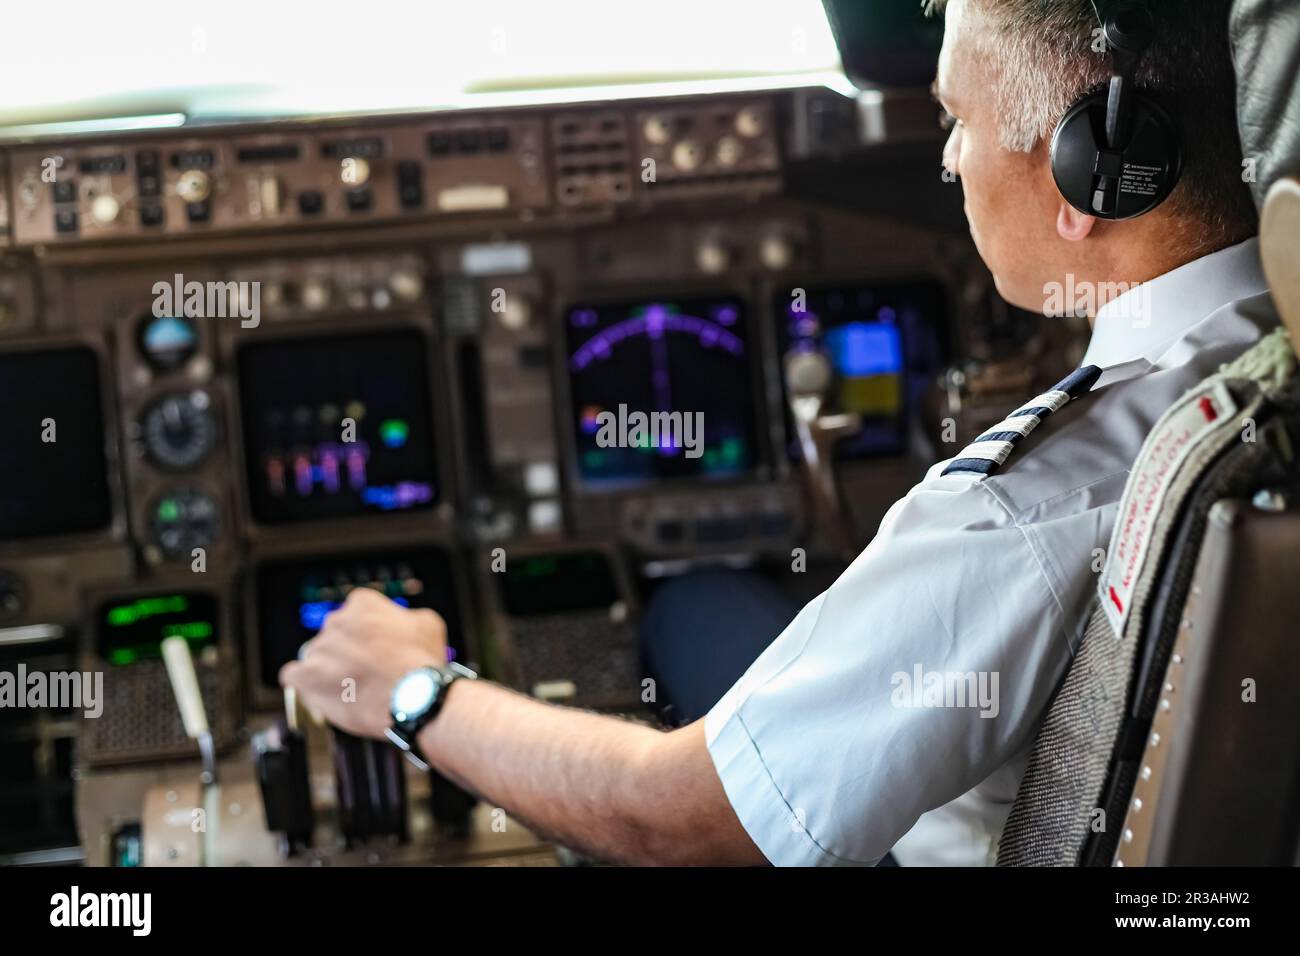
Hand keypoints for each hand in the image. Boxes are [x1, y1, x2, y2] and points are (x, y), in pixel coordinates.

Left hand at [278, 587, 447, 738]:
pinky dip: (305, 685)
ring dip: (328, 670)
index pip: (355, 614)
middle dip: (346, 652)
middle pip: (334, 635)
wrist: (415, 698)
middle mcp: (336, 620)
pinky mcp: (305, 676)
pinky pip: (293, 676)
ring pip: (316, 657)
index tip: (374, 648)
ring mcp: (319, 648)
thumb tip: (400, 622)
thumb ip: (405, 616)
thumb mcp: (428, 624)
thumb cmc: (422, 663)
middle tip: (365, 671)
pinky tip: (323, 693)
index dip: (366, 633)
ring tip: (351, 689)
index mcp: (363, 603)